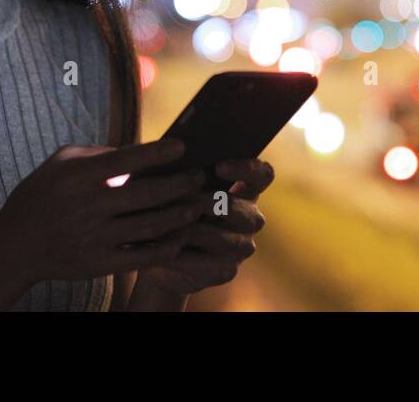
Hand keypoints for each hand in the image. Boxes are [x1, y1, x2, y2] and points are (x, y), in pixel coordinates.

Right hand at [0, 138, 211, 283]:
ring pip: (150, 226)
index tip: (182, 147)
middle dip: (180, 184)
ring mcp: (94, 237)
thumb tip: (136, 150)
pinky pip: (141, 256)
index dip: (159, 153)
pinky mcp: (98, 263)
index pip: (128, 159)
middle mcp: (88, 205)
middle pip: (147, 193)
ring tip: (195, 206)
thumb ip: (96, 153)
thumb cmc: (40, 195)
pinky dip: (165, 248)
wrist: (14, 246)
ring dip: (179, 215)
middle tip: (199, 177)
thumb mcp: (59, 162)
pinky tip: (179, 238)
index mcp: (78, 176)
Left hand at [135, 158, 273, 294]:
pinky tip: (167, 249)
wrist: (155, 250)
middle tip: (185, 199)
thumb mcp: (171, 182)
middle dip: (212, 204)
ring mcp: (242, 246)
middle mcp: (250, 217)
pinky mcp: (226, 270)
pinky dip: (187, 257)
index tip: (219, 167)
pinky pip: (213, 265)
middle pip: (245, 210)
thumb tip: (173, 149)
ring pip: (228, 239)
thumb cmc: (164, 204)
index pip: (263, 175)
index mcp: (244, 189)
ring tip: (169, 225)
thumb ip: (181, 167)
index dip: (247, 169)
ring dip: (197, 232)